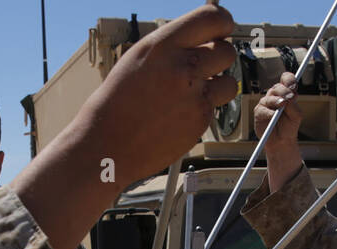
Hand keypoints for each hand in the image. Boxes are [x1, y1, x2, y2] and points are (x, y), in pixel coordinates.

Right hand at [13, 4, 236, 248]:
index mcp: (163, 45)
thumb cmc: (119, 101)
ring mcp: (193, 96)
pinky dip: (202, 110)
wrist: (107, 142)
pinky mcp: (199, 121)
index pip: (214, 18)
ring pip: (229, 82)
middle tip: (203, 67)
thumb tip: (205, 31)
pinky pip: (215, 108)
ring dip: (217, 85)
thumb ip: (174, 43)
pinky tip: (179, 114)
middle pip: (227, 50)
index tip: (220, 30)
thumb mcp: (140, 57)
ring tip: (193, 92)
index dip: (222, 23)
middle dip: (219, 58)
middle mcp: (182, 67)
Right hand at [254, 73, 304, 191]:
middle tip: (290, 98)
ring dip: (276, 100)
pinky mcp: (259, 112)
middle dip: (284, 91)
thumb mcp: (296, 115)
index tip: (294, 86)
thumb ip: (293, 105)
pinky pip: (262, 109)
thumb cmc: (289, 127)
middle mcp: (275, 96)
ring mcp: (266, 103)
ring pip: (269, 97)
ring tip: (282, 105)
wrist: (282, 141)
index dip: (289, 80)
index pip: (286, 79)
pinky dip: (269, 112)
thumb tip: (289, 97)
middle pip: (277, 86)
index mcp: (285, 93)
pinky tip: (273, 116)